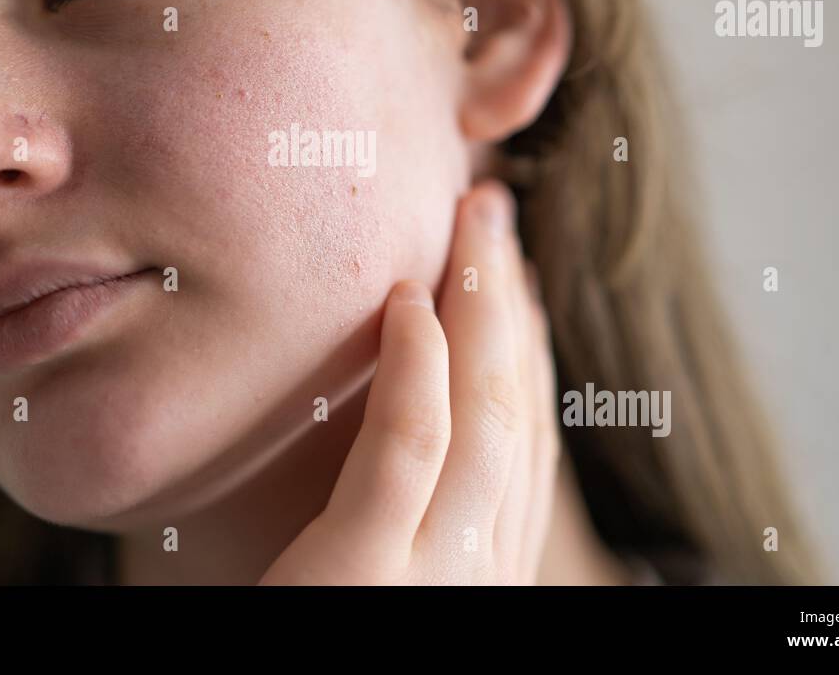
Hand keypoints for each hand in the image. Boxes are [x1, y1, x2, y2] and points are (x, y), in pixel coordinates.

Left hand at [259, 180, 559, 584]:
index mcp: (482, 567)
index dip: (522, 339)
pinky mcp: (367, 577)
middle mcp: (482, 568)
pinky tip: (406, 302)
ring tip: (472, 220)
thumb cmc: (315, 630)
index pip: (522, 434)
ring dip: (483, 304)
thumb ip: (404, 511)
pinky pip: (407, 453)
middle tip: (493, 208)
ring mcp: (436, 575)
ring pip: (484, 414)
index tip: (508, 268)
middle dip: (512, 298)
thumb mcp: (379, 573)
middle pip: (518, 407)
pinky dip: (415, 372)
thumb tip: (399, 425)